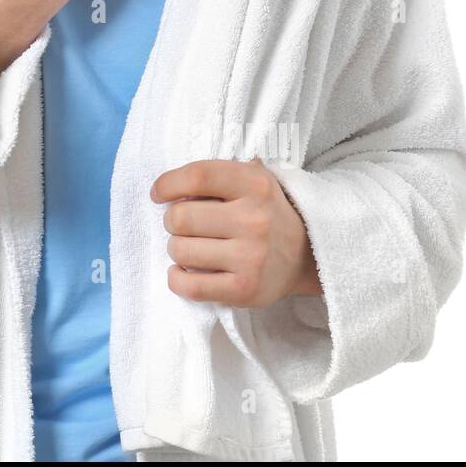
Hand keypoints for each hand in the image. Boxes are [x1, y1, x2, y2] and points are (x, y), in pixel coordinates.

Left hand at [149, 157, 323, 307]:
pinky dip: (176, 278)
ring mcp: (251, 257)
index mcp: (255, 184)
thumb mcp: (251, 180)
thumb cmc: (264, 213)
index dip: (168, 184)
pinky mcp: (245, 290)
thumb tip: (169, 188)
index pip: (197, 176)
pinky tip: (183, 271)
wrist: (307, 256)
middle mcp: (254, 219)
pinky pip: (190, 286)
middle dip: (172, 220)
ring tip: (191, 247)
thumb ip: (216, 175)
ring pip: (180, 250)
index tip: (158, 194)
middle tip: (183, 225)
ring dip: (176, 248)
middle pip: (180, 217)